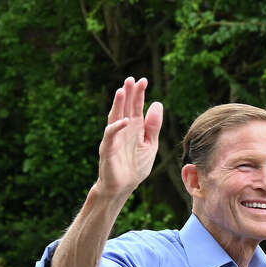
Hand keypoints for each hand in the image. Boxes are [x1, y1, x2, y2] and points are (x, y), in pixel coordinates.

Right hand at [96, 77, 163, 197]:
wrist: (123, 187)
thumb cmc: (135, 166)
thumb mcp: (150, 144)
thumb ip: (153, 126)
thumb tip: (157, 103)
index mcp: (134, 128)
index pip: (136, 107)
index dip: (139, 94)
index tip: (144, 80)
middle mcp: (123, 130)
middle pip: (125, 108)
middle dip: (128, 94)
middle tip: (131, 79)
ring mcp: (114, 139)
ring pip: (115, 117)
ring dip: (118, 105)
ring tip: (122, 91)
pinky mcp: (108, 150)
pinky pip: (111, 136)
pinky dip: (117, 128)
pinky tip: (125, 120)